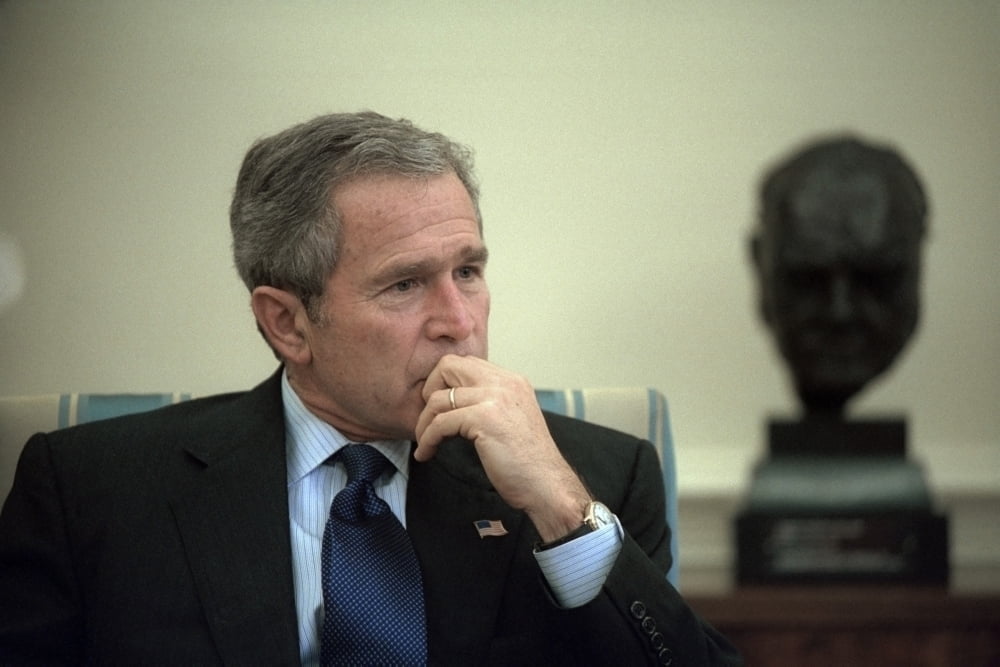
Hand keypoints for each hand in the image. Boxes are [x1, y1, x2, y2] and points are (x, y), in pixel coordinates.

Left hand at [415, 355, 590, 541]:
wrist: (547, 485)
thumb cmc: (528, 462)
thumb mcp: (512, 420)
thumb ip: (491, 404)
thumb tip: (455, 402)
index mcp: (512, 381)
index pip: (465, 363)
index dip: (445, 383)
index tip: (440, 409)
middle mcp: (505, 383)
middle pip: (448, 366)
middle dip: (429, 392)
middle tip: (429, 419)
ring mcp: (495, 398)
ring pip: (438, 397)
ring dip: (424, 423)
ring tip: (425, 443)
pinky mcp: (484, 419)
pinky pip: (439, 423)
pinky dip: (427, 439)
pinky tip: (426, 454)